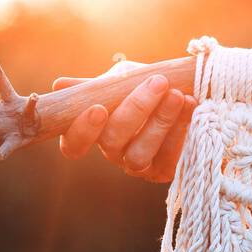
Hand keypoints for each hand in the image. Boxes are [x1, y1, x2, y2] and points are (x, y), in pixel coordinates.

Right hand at [54, 62, 195, 182]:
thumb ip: (96, 85)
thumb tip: (59, 86)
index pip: (73, 144)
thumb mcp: (120, 80)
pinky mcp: (163, 172)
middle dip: (135, 109)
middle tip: (158, 82)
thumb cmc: (145, 87)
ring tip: (178, 95)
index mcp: (94, 131)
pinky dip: (180, 130)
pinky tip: (191, 105)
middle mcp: (112, 152)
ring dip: (159, 122)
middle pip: (111, 141)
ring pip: (138, 154)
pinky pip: (167, 158)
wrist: (187, 98)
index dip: (81, 131)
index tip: (97, 109)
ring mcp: (137, 165)